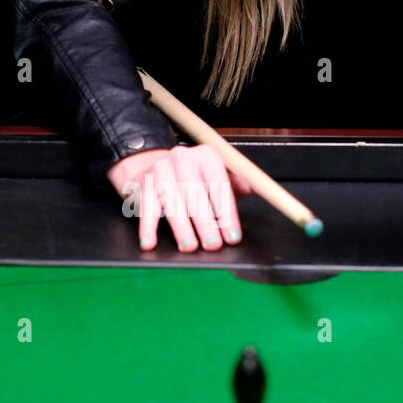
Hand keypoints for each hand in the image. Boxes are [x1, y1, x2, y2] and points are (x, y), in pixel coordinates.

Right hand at [106, 144, 251, 251]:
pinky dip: (148, 227)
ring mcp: (161, 169)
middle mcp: (183, 158)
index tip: (232, 235)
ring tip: (189, 246)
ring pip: (172, 202)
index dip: (227, 213)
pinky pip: (147, 208)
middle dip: (206, 223)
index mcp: (207, 156)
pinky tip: (150, 242)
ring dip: (181, 227)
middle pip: (196, 194)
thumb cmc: (192, 177)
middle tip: (213, 244)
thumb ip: (236, 184)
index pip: (219, 186)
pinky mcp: (144, 183)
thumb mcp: (216, 176)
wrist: (152, 164)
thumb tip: (259, 188)